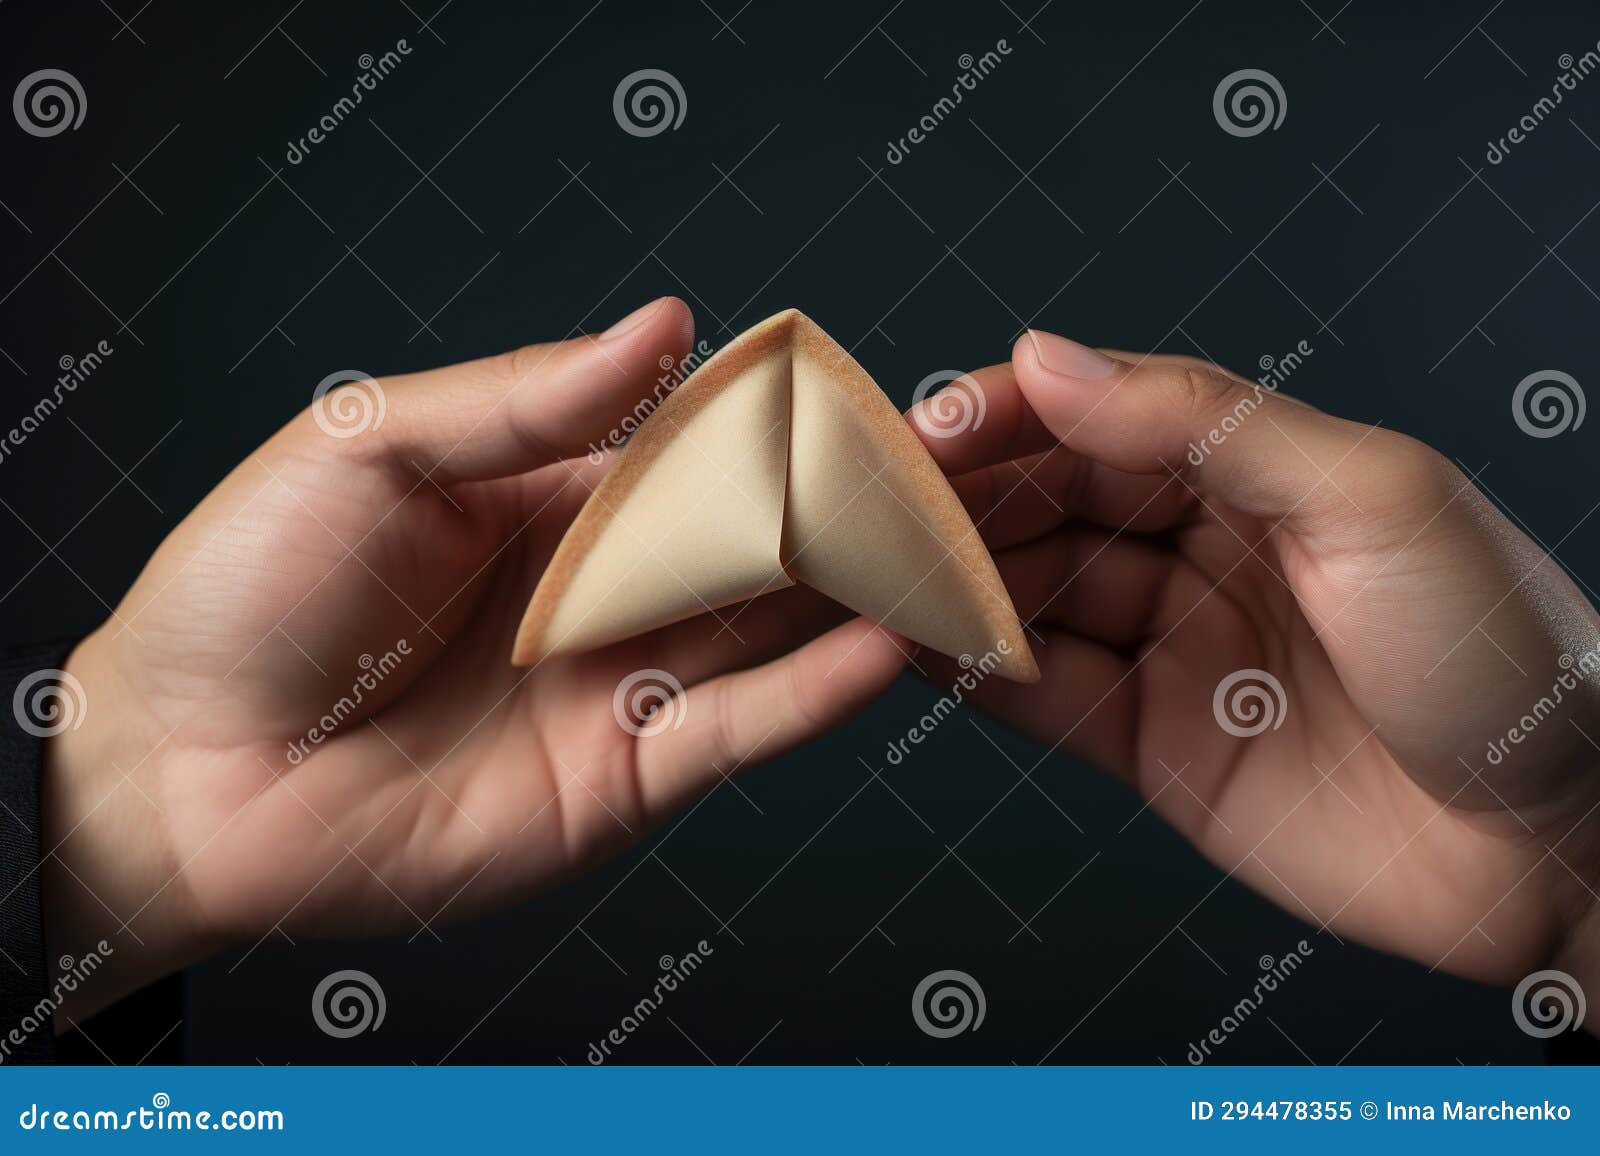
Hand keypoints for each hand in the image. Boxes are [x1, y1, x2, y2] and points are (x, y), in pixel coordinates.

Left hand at [42, 298, 909, 1022]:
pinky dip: (817, 692)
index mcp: (549, 497)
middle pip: (753, 540)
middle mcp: (602, 593)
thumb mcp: (374, 447)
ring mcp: (619, 687)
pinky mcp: (622, 781)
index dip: (781, 423)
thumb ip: (528, 397)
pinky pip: (739, 730)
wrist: (182, 770)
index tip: (865, 392)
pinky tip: (884, 641)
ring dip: (859, 593)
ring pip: (769, 631)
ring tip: (948, 548)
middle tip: (942, 471)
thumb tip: (668, 326)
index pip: (697, 448)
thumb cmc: (249, 591)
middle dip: (845, 508)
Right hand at [909, 332, 1599, 1000]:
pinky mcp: (1160, 750)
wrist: (1563, 847)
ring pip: (1035, 601)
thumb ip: (1203, 421)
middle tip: (872, 509)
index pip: (1101, 421)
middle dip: (961, 503)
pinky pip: (1048, 700)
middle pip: (1052, 509)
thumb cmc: (1500, 650)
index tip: (923, 427)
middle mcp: (1208, 552)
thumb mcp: (1364, 497)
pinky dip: (981, 676)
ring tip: (873, 579)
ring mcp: (1179, 653)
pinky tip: (922, 652)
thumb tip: (1051, 357)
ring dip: (955, 587)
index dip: (1007, 416)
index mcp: (1261, 471)